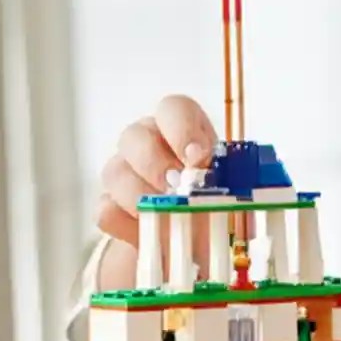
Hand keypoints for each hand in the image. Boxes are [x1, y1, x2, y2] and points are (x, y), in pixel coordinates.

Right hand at [96, 94, 218, 245]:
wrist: (193, 231)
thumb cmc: (215, 197)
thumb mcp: (232, 184)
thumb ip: (231, 178)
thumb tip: (234, 184)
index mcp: (179, 126)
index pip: (173, 108)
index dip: (183, 129)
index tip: (198, 157)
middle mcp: (146, 140)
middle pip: (134, 136)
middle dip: (157, 166)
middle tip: (178, 189)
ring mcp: (122, 170)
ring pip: (114, 172)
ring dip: (142, 197)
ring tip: (167, 216)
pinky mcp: (109, 204)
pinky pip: (105, 210)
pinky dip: (127, 225)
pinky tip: (150, 232)